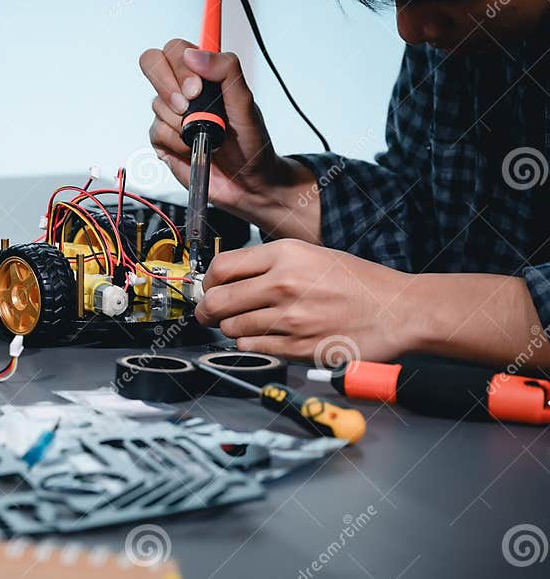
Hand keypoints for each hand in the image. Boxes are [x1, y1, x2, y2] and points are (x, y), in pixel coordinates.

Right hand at [138, 39, 319, 240]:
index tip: (197, 89)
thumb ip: (226, 71)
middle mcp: (182, 89)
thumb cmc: (251, 141)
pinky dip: (177, 142)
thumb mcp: (246, 102)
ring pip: (156, 103)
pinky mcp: (162, 140)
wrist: (248, 181)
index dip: (180, 65)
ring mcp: (170, 114)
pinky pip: (156, 132)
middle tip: (188, 108)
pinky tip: (192, 147)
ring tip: (204, 135)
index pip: (175, 49)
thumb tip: (194, 54)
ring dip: (182, 123)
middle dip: (168, 87)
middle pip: (151, 63)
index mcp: (203, 73)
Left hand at [196, 239, 413, 362]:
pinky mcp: (296, 348)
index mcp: (285, 255)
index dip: (207, 282)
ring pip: (231, 328)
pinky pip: (252, 348)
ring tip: (249, 323)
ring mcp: (289, 319)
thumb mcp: (310, 255)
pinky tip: (267, 337)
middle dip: (207, 310)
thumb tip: (226, 278)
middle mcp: (283, 284)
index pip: (220, 267)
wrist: (396, 311)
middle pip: (217, 301)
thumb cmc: (357, 283)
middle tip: (209, 313)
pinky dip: (251, 345)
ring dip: (232, 329)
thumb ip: (267, 264)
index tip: (208, 288)